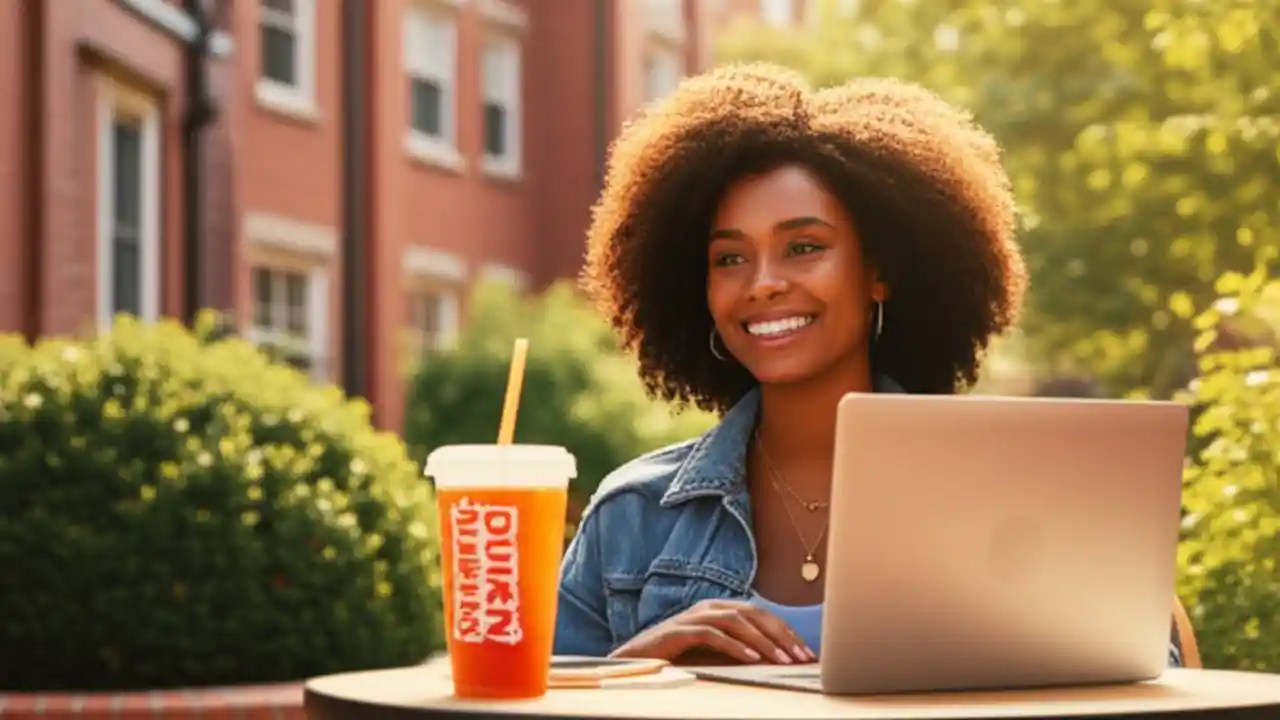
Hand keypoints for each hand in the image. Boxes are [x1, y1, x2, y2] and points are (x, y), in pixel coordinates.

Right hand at [608, 599, 814, 664]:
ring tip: (781, 660)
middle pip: (754, 614)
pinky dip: (735, 647)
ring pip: (736, 622)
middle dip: (781, 635)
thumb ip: (741, 650)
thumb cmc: (680, 657)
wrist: (637, 659)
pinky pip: (713, 635)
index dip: (786, 632)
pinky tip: (751, 660)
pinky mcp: (680, 631)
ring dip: (762, 642)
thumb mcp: (716, 652)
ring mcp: (694, 616)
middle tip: (801, 656)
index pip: (762, 615)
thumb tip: (778, 660)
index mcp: (721, 609)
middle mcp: (710, 607)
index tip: (806, 653)